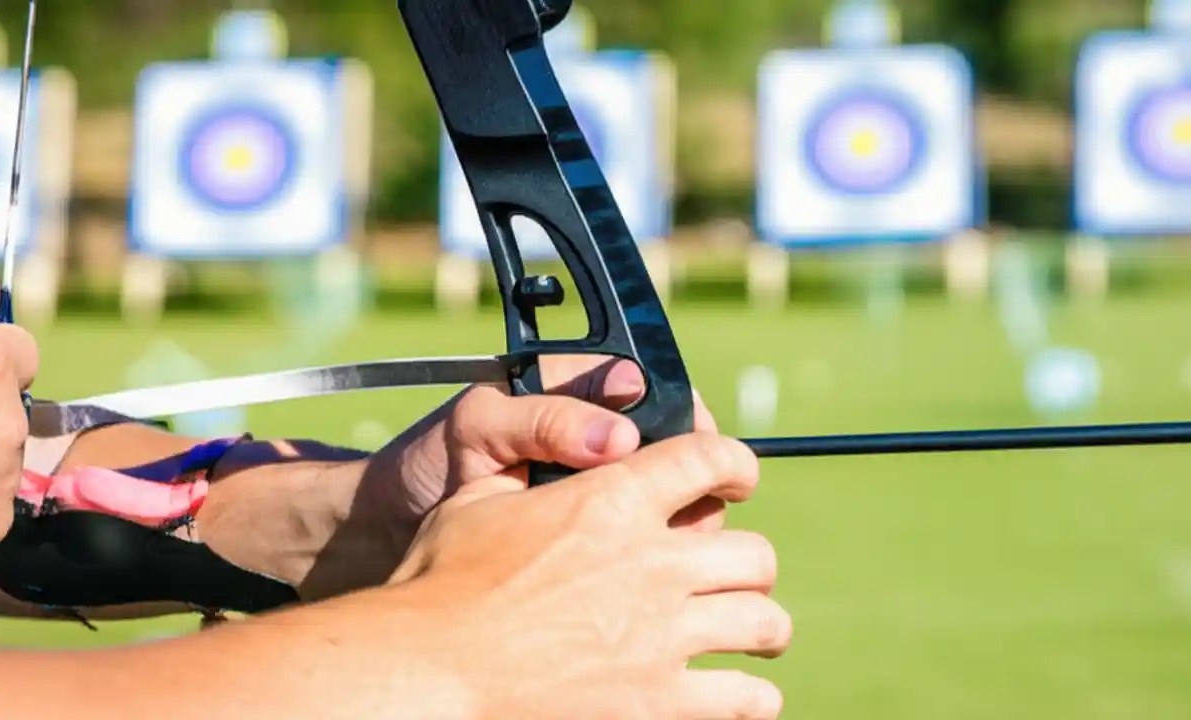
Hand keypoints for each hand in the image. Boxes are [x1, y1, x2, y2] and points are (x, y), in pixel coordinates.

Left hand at [195, 356, 720, 600]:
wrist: (375, 537)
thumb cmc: (422, 469)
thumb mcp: (478, 428)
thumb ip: (544, 419)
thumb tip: (617, 438)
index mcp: (576, 405)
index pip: (664, 405)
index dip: (695, 432)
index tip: (713, 462)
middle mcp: (594, 455)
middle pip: (679, 469)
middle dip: (693, 493)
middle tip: (687, 519)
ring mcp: (590, 510)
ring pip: (669, 521)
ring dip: (678, 538)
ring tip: (658, 557)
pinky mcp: (582, 558)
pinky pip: (638, 563)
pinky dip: (650, 576)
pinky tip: (638, 590)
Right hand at [386, 432, 789, 719]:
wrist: (426, 674)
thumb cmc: (436, 586)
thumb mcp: (475, 503)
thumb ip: (526, 473)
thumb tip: (551, 458)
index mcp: (610, 502)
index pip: (709, 459)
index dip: (736, 464)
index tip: (739, 480)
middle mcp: (651, 565)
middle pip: (754, 553)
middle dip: (751, 563)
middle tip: (738, 577)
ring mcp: (661, 638)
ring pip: (763, 624)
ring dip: (762, 629)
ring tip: (756, 638)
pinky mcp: (658, 706)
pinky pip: (745, 702)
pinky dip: (751, 699)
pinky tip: (742, 697)